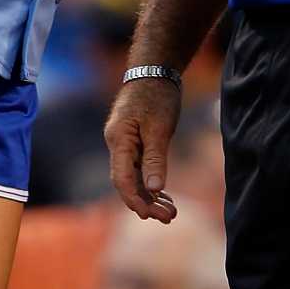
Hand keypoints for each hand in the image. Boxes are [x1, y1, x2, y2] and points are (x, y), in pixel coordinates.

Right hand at [104, 78, 180, 223]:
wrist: (154, 70)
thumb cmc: (157, 95)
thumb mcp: (160, 128)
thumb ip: (156, 159)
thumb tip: (154, 189)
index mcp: (119, 140)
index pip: (122, 179)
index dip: (135, 200)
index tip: (150, 215)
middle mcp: (117, 144)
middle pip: (127, 182)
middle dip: (146, 203)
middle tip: (169, 218)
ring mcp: (124, 144)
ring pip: (134, 177)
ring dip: (150, 196)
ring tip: (172, 212)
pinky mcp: (133, 142)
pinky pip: (139, 168)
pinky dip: (151, 182)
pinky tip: (164, 195)